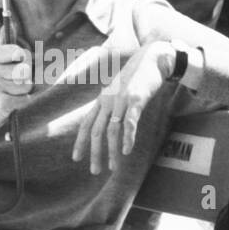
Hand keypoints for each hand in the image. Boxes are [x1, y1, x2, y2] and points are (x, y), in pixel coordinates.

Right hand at [0, 43, 33, 128]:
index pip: (19, 52)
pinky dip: (22, 102)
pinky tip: (9, 104)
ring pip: (28, 84)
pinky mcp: (2, 101)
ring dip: (23, 92)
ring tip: (9, 95)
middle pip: (26, 69)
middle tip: (11, 86)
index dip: (24, 60)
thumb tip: (41, 55)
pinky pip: (26, 98)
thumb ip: (13, 59)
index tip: (16, 68)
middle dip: (25, 78)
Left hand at [73, 40, 170, 173]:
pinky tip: (127, 151)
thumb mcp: (121, 88)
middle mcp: (107, 101)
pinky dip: (127, 138)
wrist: (152, 59)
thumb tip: (111, 114)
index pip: (87, 124)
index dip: (80, 142)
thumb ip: (113, 101)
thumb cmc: (138, 75)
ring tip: (113, 168)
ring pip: (111, 130)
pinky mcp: (135, 100)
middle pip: (96, 131)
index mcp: (103, 100)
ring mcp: (120, 101)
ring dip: (111, 151)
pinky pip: (129, 122)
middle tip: (95, 171)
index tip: (76, 158)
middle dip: (94, 153)